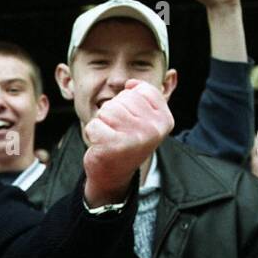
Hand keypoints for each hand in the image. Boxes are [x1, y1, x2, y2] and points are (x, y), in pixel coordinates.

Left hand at [82, 79, 173, 204]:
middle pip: (122, 99)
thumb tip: (131, 83)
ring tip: (110, 136)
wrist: (114, 175)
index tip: (131, 121)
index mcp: (164, 120)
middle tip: (119, 132)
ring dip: (102, 122)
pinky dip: (93, 132)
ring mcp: (135, 138)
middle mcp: (154, 129)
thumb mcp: (143, 119)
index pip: (141, 90)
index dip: (129, 102)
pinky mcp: (114, 146)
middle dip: (114, 113)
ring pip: (107, 110)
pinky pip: (94, 124)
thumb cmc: (126, 141)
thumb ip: (143, 98)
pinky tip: (101, 144)